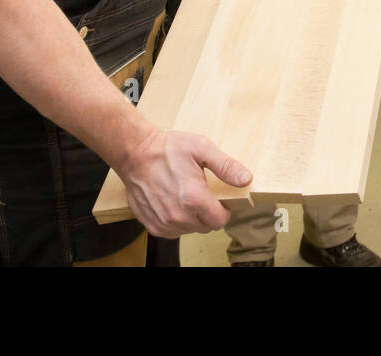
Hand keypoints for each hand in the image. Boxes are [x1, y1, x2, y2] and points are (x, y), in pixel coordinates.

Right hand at [118, 127, 251, 238]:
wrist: (135, 154)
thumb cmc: (167, 149)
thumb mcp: (202, 148)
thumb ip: (226, 166)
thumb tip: (246, 179)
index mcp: (194, 198)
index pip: (221, 220)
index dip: (223, 210)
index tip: (219, 198)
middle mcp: (178, 216)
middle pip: (206, 226)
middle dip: (209, 213)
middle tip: (201, 193)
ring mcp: (164, 223)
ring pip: (190, 230)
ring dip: (192, 217)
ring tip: (185, 195)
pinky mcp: (152, 225)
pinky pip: (173, 232)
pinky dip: (177, 221)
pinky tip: (173, 202)